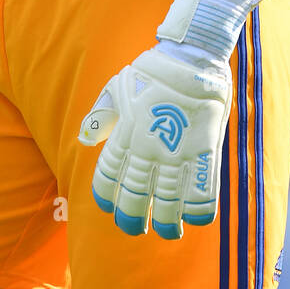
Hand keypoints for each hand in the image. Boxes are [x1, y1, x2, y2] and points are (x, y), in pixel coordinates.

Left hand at [78, 41, 231, 238]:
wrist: (190, 56)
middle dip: (132, 218)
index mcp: (125, 134)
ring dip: (167, 223)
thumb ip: (101, 115)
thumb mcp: (117, 87)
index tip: (108, 206)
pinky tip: (195, 217)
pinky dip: (199, 210)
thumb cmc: (152, 71)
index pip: (107, 177)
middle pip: (134, 196)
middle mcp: (147, 148)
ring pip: (168, 203)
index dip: (106, 196)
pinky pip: (202, 192)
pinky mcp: (204, 151)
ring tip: (167, 231)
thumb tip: (85, 140)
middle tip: (134, 228)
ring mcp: (176, 152)